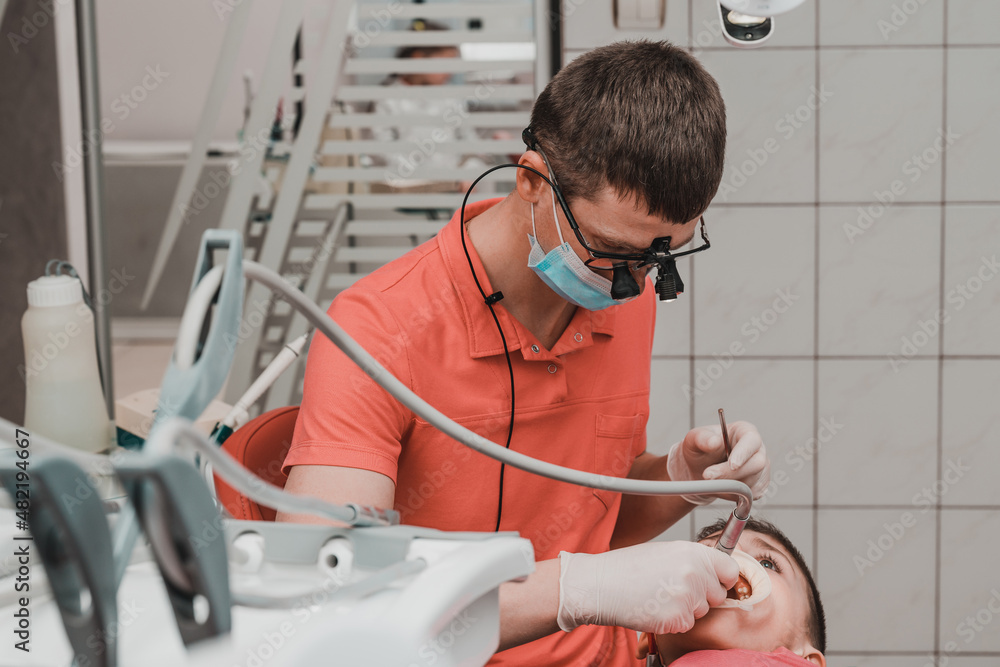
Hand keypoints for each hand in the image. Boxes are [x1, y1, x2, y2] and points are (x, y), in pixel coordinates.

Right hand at [557, 541, 738, 634]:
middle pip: (717, 595)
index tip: (715, 582)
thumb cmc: (626, 568)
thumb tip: (712, 571)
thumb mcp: (664, 551)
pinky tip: (654, 608)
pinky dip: (673, 622)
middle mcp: (694, 573)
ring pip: (702, 612)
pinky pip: (686, 625)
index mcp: (692, 552)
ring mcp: (687, 597)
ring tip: (659, 596)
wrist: (600, 585)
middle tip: (674, 590)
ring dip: (686, 609)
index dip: (722, 578)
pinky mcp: (678, 618)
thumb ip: (692, 560)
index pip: (730, 569)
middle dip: (701, 597)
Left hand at [666, 421, 769, 503]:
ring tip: (710, 479)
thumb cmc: (700, 450)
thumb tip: (714, 442)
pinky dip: (732, 494)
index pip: (752, 440)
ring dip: (728, 485)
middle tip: (708, 476)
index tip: (732, 465)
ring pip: (752, 482)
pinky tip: (721, 486)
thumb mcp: (694, 440)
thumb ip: (702, 438)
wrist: (698, 470)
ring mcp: (761, 469)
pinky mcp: (758, 486)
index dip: (743, 453)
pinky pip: (749, 495)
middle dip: (732, 474)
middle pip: (756, 464)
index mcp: (744, 431)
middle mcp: (757, 450)